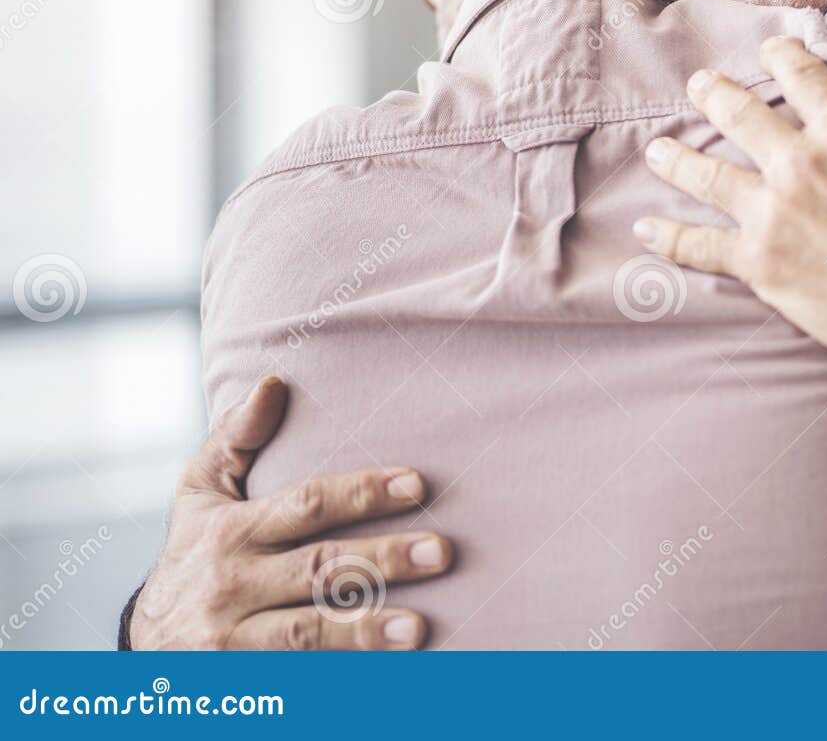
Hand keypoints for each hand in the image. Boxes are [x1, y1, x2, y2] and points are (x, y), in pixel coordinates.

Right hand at [130, 377, 452, 649]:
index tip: (418, 483)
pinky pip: (298, 676)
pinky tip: (388, 671)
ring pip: (308, 632)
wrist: (147, 643)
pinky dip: (340, 673)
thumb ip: (235, 438)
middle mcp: (234, 584)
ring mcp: (236, 639)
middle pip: (319, 569)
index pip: (307, 505)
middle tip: (443, 551)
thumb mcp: (199, 493)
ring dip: (365, 629)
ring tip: (421, 627)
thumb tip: (274, 382)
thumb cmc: (191, 552)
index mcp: (231, 531)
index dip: (362, 494)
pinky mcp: (244, 681)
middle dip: (383, 559)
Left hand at [635, 28, 826, 352]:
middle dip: (714, 93)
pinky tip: (646, 228)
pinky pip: (700, 246)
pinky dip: (669, 238)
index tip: (771, 49)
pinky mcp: (759, 262)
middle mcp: (797, 165)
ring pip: (707, 174)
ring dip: (677, 158)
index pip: (801, 75)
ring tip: (658, 150)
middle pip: (739, 114)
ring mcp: (771, 214)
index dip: (782, 54)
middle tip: (699, 84)